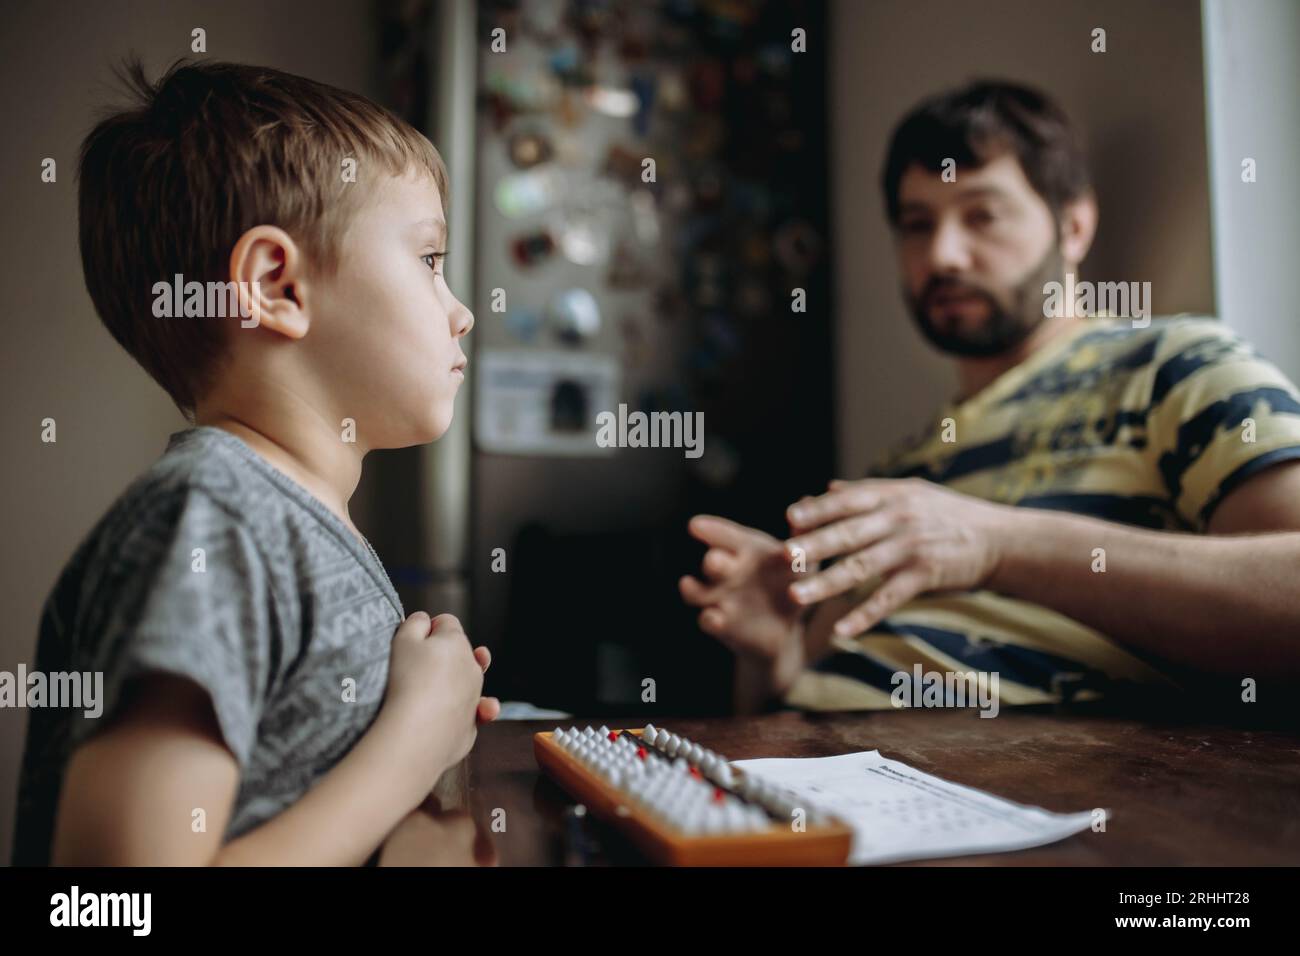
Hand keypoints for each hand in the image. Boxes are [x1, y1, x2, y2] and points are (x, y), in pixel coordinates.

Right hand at [381, 612, 496, 799]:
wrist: (413, 734)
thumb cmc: (405, 682)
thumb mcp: (402, 639)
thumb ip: (415, 623)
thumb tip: (425, 621)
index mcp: (457, 643)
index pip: (446, 623)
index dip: (427, 629)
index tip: (412, 641)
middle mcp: (473, 669)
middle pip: (458, 655)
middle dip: (443, 657)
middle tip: (418, 667)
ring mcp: (475, 700)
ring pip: (464, 686)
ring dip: (453, 686)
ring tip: (432, 692)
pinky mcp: (469, 729)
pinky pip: (462, 717)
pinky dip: (456, 716)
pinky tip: (444, 718)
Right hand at [678, 515, 804, 664]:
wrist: (784, 627)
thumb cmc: (791, 583)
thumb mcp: (802, 562)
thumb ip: (803, 537)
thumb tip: (807, 498)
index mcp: (744, 551)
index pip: (724, 536)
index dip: (712, 531)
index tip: (695, 525)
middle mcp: (728, 571)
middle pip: (713, 563)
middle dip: (713, 561)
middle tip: (714, 559)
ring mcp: (720, 597)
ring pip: (698, 592)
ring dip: (695, 589)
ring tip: (689, 586)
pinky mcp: (720, 624)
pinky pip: (709, 621)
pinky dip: (710, 619)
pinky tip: (715, 618)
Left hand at [784, 477, 1007, 637]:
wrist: (1000, 539)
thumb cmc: (949, 515)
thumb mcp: (912, 492)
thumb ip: (868, 492)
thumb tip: (827, 487)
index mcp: (892, 496)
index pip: (848, 501)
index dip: (818, 509)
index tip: (789, 517)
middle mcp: (898, 519)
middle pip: (849, 534)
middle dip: (814, 545)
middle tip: (784, 556)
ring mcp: (910, 549)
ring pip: (860, 568)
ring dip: (826, 584)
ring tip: (796, 596)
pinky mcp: (924, 576)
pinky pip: (887, 599)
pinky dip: (864, 616)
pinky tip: (841, 631)